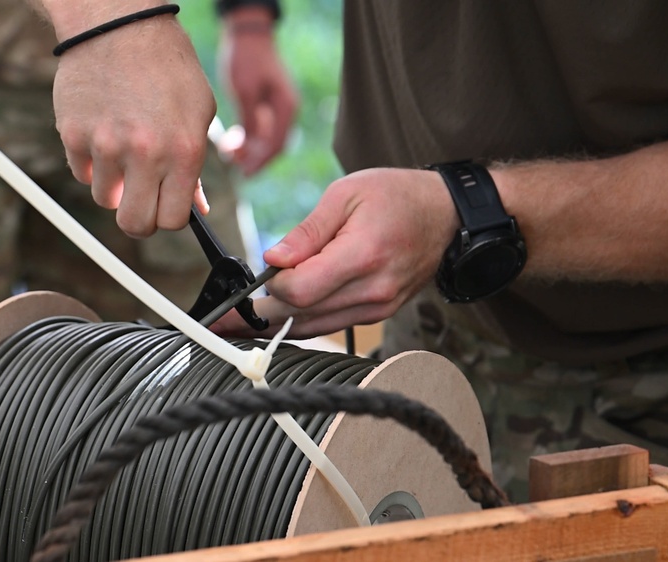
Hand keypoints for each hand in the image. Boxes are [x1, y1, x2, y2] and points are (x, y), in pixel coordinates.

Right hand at [52, 14, 215, 237]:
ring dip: (113, 183)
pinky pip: (81, 172)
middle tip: (137, 199)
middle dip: (137, 218)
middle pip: (135, 224)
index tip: (162, 207)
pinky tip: (102, 129)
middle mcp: (145, 153)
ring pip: (105, 198)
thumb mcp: (197, 112)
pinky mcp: (73, 134)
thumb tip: (196, 208)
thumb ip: (194, 166)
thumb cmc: (166, 67)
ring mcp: (106, 145)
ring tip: (121, 148)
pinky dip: (90, 161)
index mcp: (183, 151)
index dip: (166, 217)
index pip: (172, 219)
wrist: (119, 24)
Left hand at [211, 168, 457, 337]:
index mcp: (363, 256)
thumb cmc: (396, 196)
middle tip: (221, 322)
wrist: (446, 214)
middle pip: (301, 317)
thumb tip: (271, 260)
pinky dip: (301, 323)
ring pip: (313, 329)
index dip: (272, 287)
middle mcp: (372, 291)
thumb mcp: (345, 195)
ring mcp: (377, 308)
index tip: (260, 274)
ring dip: (275, 327)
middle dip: (257, 318)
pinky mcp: (377, 314)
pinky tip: (276, 319)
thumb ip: (306, 232)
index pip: (300, 291)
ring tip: (239, 325)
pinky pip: (330, 326)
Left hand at [218, 7, 296, 174]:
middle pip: (273, 145)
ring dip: (248, 149)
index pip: (276, 145)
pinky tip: (231, 142)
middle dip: (253, 158)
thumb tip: (251, 146)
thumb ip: (250, 119)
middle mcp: (285, 109)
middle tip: (234, 166)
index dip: (260, 162)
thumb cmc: (246, 58)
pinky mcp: (266, 103)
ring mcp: (277, 107)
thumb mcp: (245, 90)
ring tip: (228, 153)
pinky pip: (260, 128)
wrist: (247, 34)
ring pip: (265, 138)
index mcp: (286, 107)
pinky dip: (247, 138)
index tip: (245, 173)